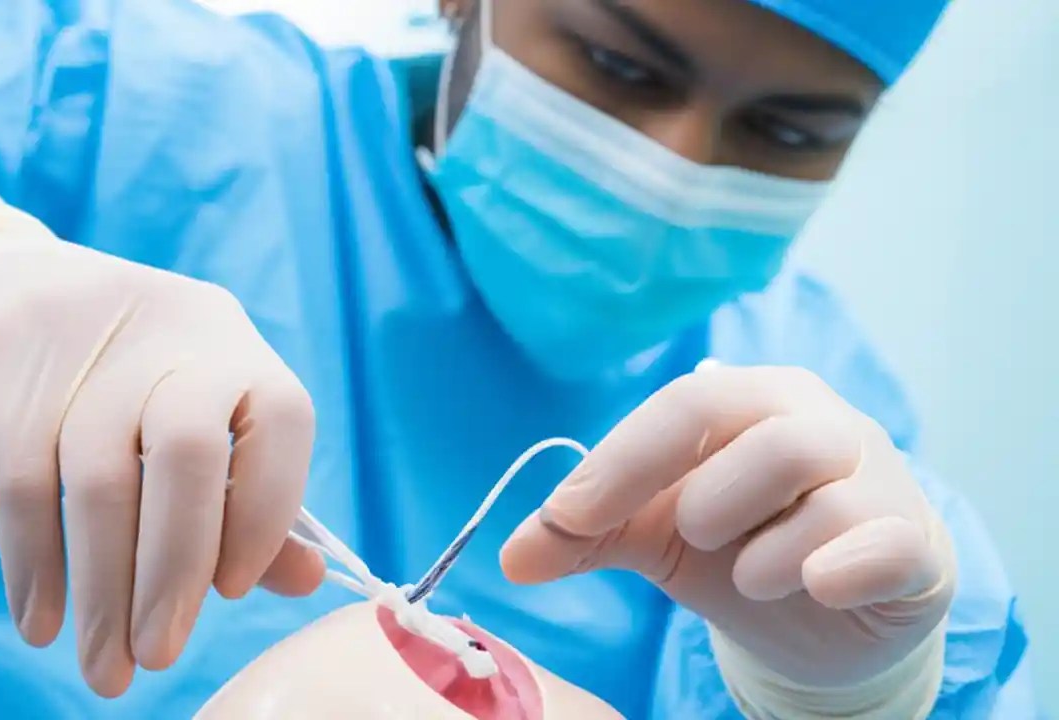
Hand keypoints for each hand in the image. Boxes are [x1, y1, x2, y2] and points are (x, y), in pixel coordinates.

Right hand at [0, 230, 323, 695]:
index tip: (235, 590)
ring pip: (100, 484)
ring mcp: (82, 351)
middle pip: (186, 457)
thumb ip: (251, 496)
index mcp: (232, 344)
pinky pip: (22, 487)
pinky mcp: (3, 377)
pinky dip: (34, 566)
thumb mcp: (193, 410)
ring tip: (107, 668)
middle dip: (175, 571)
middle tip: (160, 658)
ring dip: (104, 593)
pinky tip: (41, 624)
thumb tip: (304, 581)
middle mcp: (169, 337)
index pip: (281, 419)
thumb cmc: (119, 377)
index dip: (267, 512)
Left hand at [500, 364, 954, 688]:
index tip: (564, 518)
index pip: (685, 406)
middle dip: (711, 491)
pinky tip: (816, 587)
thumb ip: (588, 534)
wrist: (826, 612)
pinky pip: (889, 541)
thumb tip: (513, 558)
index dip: (620, 462)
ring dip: (769, 542)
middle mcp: (819, 423)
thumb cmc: (740, 544)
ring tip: (747, 577)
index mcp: (750, 401)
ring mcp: (877, 479)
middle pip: (768, 428)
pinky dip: (843, 564)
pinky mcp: (914, 546)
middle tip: (690, 535)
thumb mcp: (655, 535)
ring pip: (827, 476)